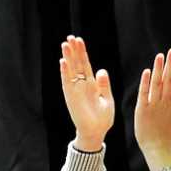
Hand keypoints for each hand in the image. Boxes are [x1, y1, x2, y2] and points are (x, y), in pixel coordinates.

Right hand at [58, 35, 113, 153]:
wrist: (96, 133)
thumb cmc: (103, 118)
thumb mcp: (107, 100)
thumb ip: (104, 85)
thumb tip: (101, 70)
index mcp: (92, 84)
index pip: (86, 64)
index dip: (82, 52)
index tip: (79, 40)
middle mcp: (82, 85)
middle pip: (77, 64)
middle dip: (74, 51)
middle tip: (70, 37)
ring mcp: (75, 90)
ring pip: (71, 70)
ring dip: (68, 58)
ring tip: (65, 44)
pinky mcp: (70, 97)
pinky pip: (67, 82)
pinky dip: (65, 72)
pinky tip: (63, 62)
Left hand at [133, 49, 170, 170]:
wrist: (156, 147)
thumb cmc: (169, 133)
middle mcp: (165, 102)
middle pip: (168, 80)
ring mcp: (153, 105)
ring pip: (157, 84)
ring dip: (159, 69)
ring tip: (160, 56)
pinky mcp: (142, 109)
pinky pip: (144, 93)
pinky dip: (146, 83)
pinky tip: (147, 71)